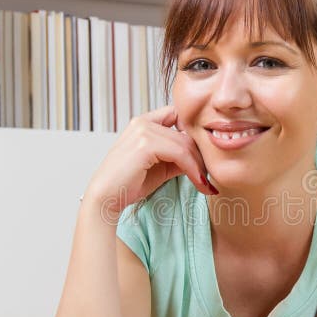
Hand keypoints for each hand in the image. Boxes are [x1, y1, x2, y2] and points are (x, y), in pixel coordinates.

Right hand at [84, 105, 217, 216]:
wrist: (107, 198)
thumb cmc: (130, 184)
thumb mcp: (161, 167)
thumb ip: (179, 158)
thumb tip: (203, 159)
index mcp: (143, 123)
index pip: (179, 118)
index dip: (193, 136)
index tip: (204, 160)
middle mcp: (143, 121)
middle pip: (186, 133)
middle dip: (201, 156)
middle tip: (210, 177)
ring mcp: (143, 130)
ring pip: (186, 144)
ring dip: (200, 166)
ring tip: (206, 185)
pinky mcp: (146, 143)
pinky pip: (181, 153)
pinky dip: (193, 170)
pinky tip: (200, 184)